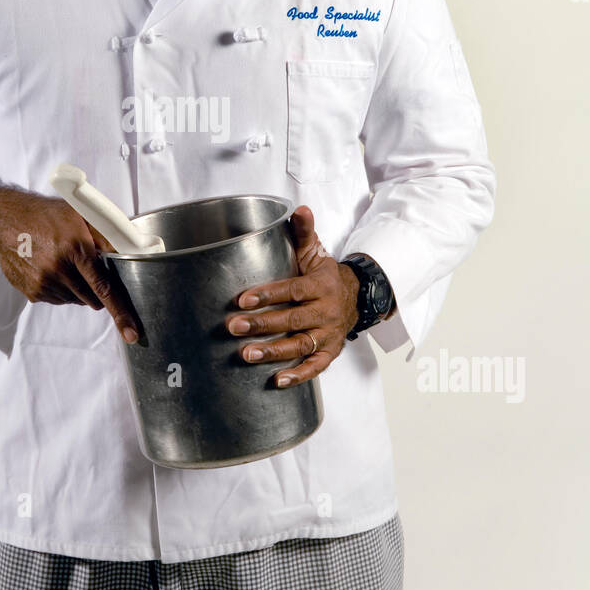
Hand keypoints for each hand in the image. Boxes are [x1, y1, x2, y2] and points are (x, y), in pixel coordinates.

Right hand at [0, 186, 140, 342]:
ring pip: (75, 300)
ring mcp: (44, 283)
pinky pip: (58, 300)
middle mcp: (59, 269)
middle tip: (86, 269)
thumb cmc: (47, 216)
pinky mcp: (32, 292)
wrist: (7, 223)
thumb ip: (106, 235)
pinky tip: (51, 270)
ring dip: (77, 289)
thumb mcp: (80, 215)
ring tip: (64, 264)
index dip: (120, 312)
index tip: (131, 333)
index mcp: (75, 249)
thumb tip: (131, 251)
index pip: (104, 287)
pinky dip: (61, 290)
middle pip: (91, 298)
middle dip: (96, 290)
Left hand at [226, 205, 359, 386]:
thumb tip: (300, 208)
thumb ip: (303, 232)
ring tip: (247, 354)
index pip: (293, 290)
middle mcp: (326, 311)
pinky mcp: (330, 351)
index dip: (268, 295)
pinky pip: (316, 366)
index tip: (243, 300)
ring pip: (301, 345)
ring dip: (274, 352)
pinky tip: (277, 380)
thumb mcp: (315, 252)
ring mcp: (329, 334)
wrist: (355, 297)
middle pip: (293, 320)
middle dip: (262, 324)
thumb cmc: (325, 275)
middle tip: (234, 327)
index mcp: (321, 285)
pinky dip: (299, 376)